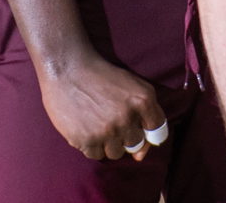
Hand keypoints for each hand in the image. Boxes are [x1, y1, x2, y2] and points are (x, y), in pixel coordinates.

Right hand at [36, 53, 168, 161]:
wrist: (67, 68)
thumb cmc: (101, 75)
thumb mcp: (133, 83)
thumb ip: (148, 112)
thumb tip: (140, 155)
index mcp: (143, 100)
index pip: (158, 131)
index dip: (147, 131)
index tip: (135, 126)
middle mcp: (126, 117)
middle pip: (135, 144)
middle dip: (125, 135)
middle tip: (110, 119)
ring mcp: (106, 130)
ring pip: (116, 153)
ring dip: (108, 143)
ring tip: (97, 123)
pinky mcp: (86, 139)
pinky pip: (95, 155)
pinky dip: (91, 145)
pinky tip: (85, 127)